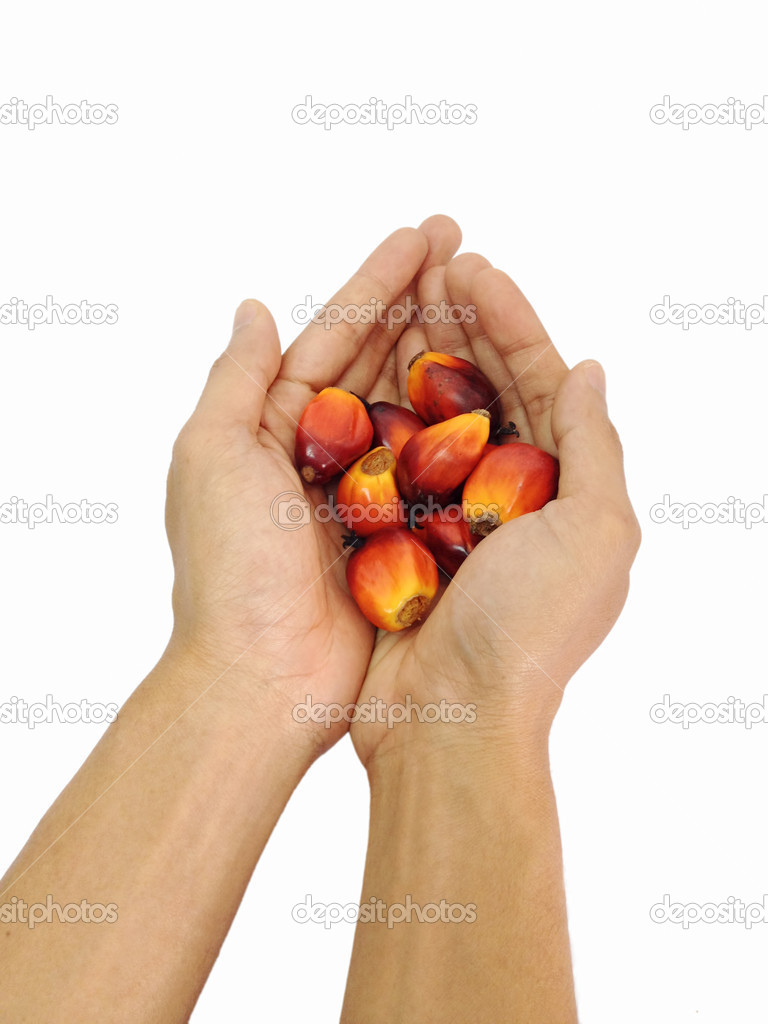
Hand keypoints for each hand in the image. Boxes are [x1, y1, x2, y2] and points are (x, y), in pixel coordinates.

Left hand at [163, 217, 461, 754]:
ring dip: (449, 350)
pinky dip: (467, 428)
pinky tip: (501, 388)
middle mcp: (323, 451)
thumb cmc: (230, 568)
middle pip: (380, 360)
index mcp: (273, 425)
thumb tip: (256, 307)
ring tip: (491, 296)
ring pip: (416, 406)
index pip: (335, 336)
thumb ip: (238, 379)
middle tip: (470, 248)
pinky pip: (442, 468)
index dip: (380, 280)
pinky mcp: (404, 533)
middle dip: (422, 301)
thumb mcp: (212, 457)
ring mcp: (369, 491)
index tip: (429, 233)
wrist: (264, 679)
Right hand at [350, 254, 641, 768]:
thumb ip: (595, 445)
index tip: (473, 267)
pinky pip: (391, 460)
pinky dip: (381, 413)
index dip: (512, 320)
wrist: (449, 717)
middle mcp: (512, 496)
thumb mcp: (595, 530)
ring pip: (435, 414)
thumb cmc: (530, 630)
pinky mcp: (401, 536)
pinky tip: (360, 370)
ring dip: (418, 354)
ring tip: (395, 296)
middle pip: (487, 388)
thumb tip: (590, 367)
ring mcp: (452, 513)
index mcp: (566, 489)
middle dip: (462, 323)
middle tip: (428, 263)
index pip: (542, 382)